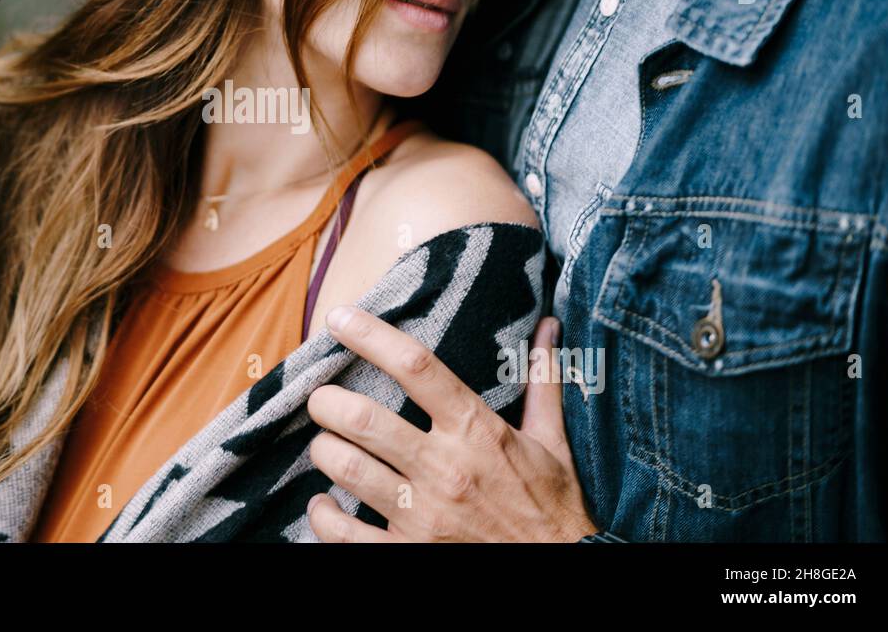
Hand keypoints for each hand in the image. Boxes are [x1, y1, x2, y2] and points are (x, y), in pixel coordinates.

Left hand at [305, 310, 597, 541]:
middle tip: (322, 398)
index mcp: (476, 430)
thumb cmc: (553, 505)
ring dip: (324, 450)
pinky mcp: (409, 552)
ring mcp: (424, 514)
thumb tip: (548, 327)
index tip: (340, 319)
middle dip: (327, 401)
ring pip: (346, 468)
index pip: (415, 366)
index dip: (370, 335)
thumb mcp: (551, 441)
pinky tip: (324, 502)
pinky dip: (322, 514)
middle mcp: (445, 468)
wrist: (565, 568)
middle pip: (362, 418)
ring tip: (325, 443)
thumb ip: (541, 382)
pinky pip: (344, 532)